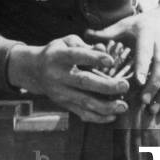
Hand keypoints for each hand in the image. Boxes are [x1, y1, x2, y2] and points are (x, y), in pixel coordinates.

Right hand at [8, 35, 128, 122]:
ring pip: (84, 102)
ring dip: (105, 106)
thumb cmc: (57, 52)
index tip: (111, 60)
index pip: (77, 56)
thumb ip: (86, 45)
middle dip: (106, 86)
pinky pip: (82, 113)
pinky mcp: (64, 104)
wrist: (34, 71)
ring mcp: (60, 93)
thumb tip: (104, 49)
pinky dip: (98, 117)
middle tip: (124, 85)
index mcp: (59, 56)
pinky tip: (113, 116)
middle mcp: (58, 76)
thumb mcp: (67, 42)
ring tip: (123, 106)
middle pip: (84, 82)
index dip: (94, 58)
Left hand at [86, 0, 159, 115]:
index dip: (144, 65)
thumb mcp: (126, 23)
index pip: (146, 50)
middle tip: (144, 101)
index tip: (138, 82)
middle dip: (155, 84)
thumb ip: (108, 32)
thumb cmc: (144, 23)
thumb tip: (86, 35)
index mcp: (148, 31)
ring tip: (154, 110)